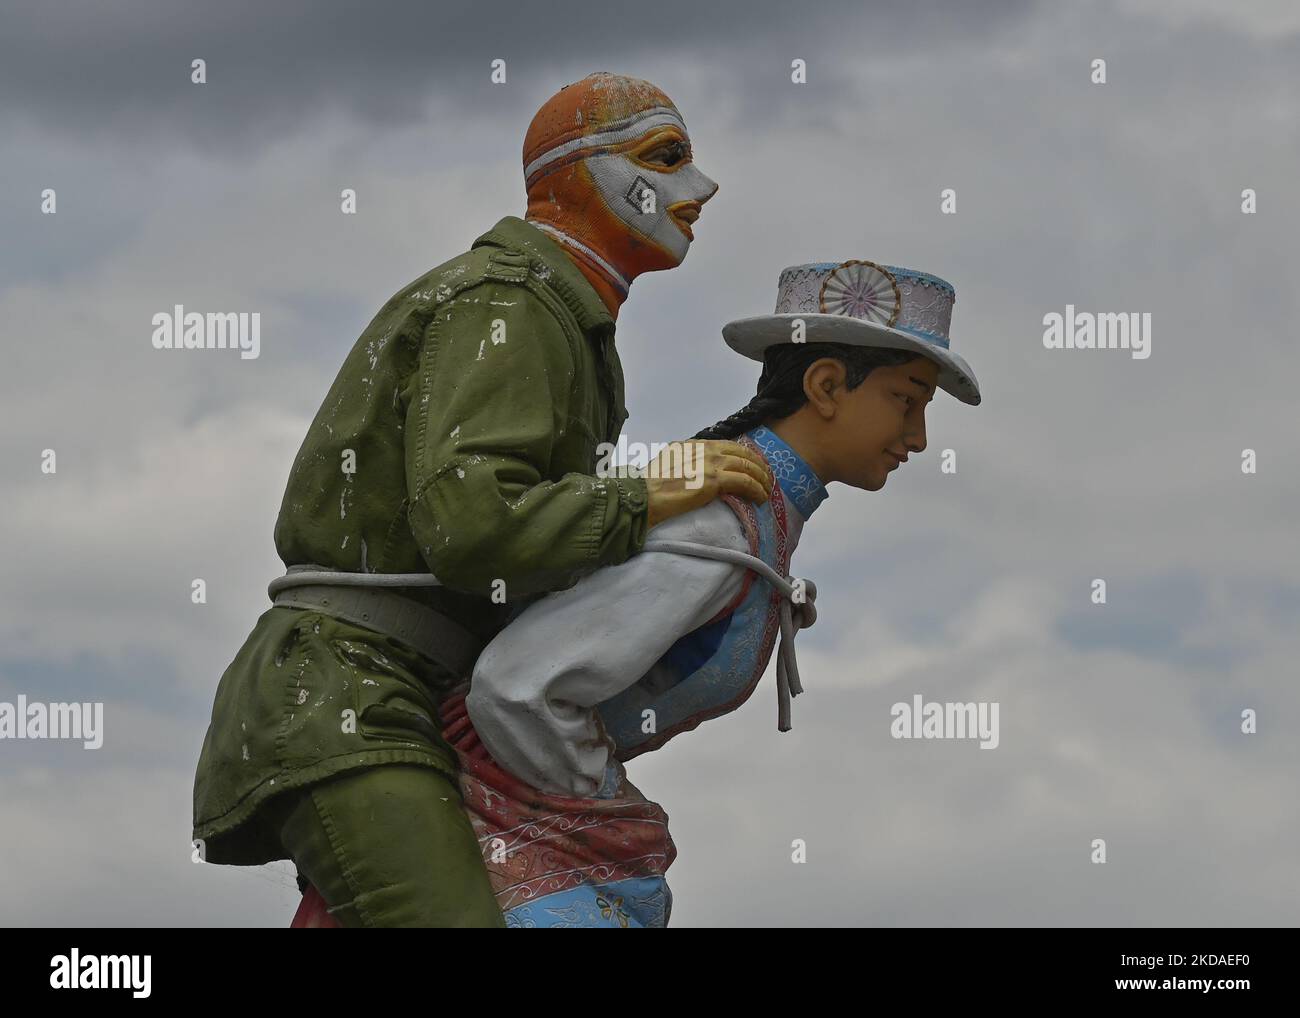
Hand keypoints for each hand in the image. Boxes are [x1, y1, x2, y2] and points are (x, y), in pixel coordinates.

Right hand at [644, 439, 773, 528]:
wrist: (643, 496)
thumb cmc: (649, 487)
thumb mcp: (666, 465)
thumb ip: (683, 463)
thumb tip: (692, 472)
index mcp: (693, 445)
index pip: (728, 446)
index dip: (745, 457)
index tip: (754, 467)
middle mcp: (704, 449)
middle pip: (743, 454)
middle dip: (759, 466)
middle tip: (766, 479)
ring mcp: (710, 463)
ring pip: (748, 466)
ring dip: (761, 480)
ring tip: (766, 491)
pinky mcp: (714, 480)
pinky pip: (745, 482)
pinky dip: (757, 490)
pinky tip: (760, 498)